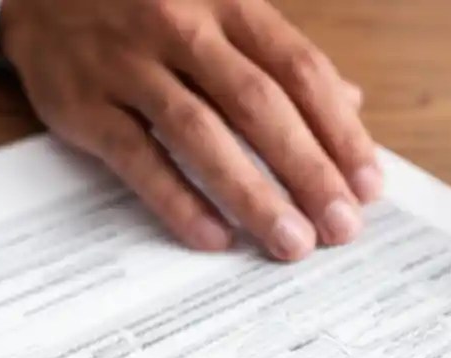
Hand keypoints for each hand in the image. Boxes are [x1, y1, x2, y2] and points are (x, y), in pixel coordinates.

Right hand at [0, 0, 380, 260]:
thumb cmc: (146, 9)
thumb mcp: (218, 13)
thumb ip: (281, 59)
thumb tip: (350, 104)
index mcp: (228, 5)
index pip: (299, 70)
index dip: (340, 131)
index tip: (367, 185)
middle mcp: (181, 27)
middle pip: (259, 105)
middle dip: (308, 171)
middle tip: (340, 227)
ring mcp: (128, 64)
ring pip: (201, 133)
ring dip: (253, 194)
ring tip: (290, 241)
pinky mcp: (83, 103)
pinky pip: (137, 158)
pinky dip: (179, 200)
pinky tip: (214, 237)